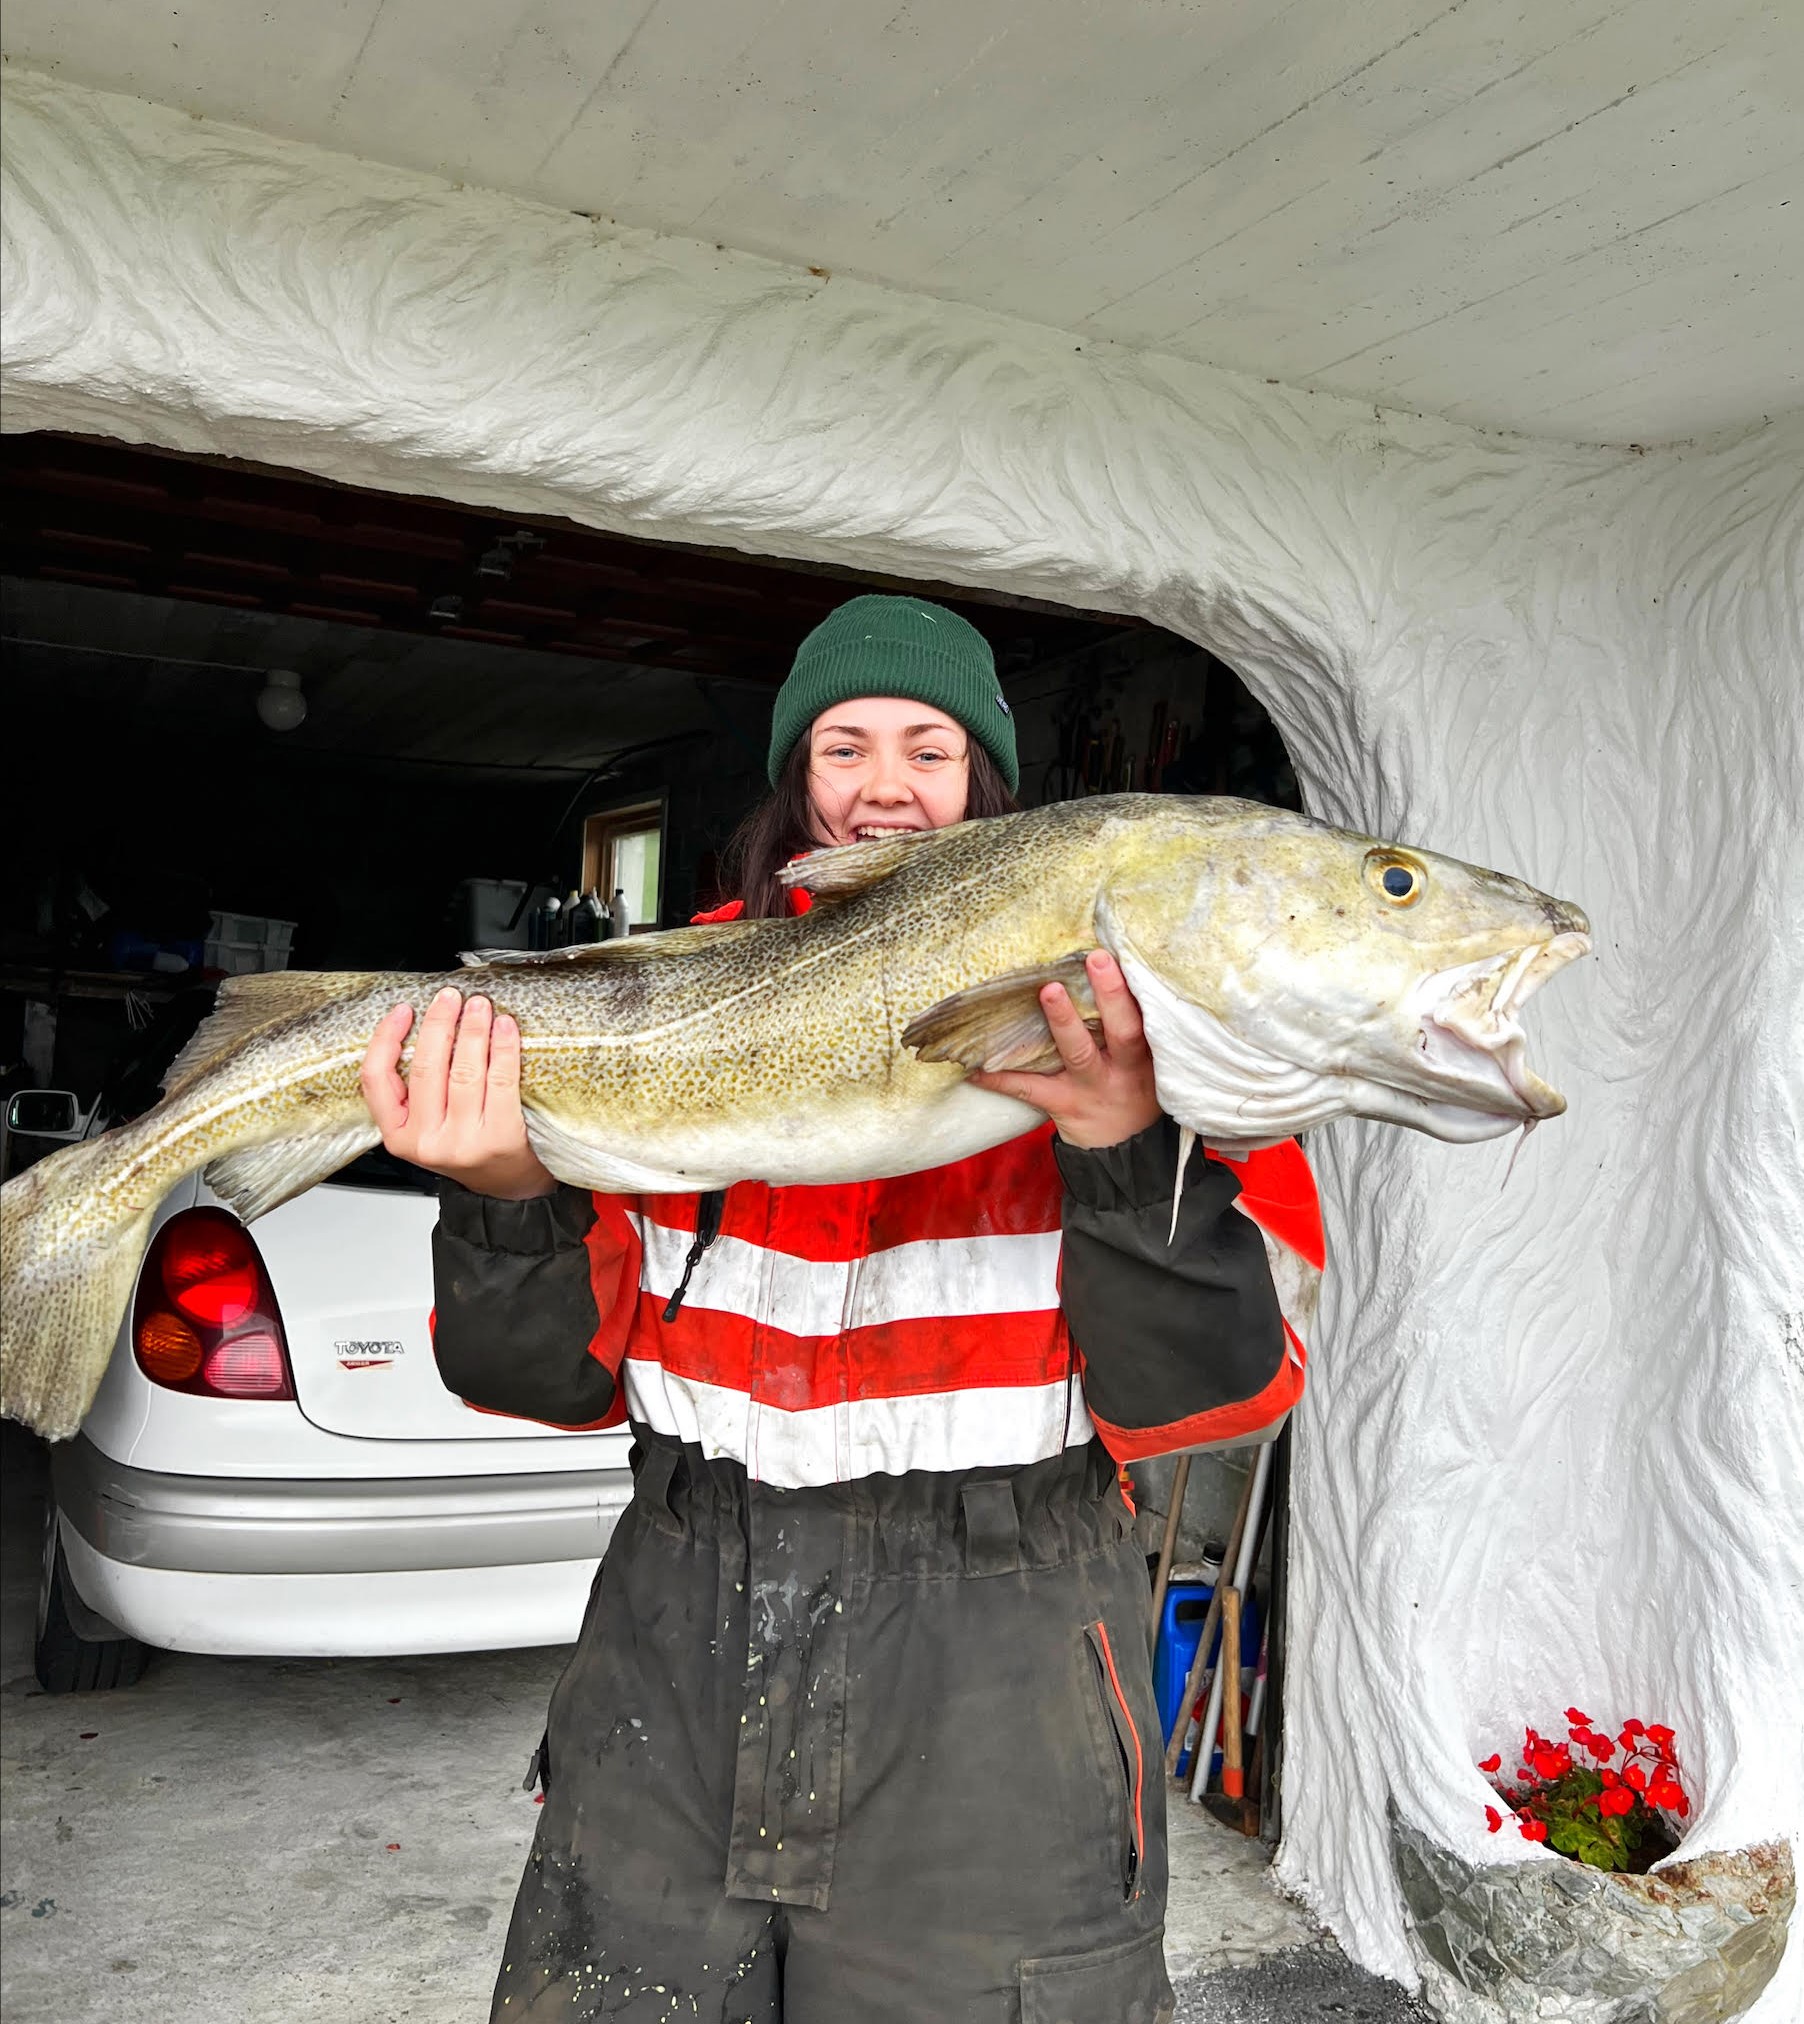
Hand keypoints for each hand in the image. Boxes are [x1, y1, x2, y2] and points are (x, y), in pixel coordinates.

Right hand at [360, 987, 556, 1199]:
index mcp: (398, 1135)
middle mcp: (426, 1140)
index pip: (376, 1079)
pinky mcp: (499, 1136)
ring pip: (464, 1070)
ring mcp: (463, 1140)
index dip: (386, 1038)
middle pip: (426, 1067)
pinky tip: (504, 1028)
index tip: (402, 1010)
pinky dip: (503, 1047)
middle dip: (439, 1023)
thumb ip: (415, 1091)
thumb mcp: (426, 1126)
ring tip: (479, 1006)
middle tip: (450, 997)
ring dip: (472, 1029)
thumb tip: (425, 1027)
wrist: (507, 1187)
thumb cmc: (468, 1148)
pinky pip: (500, 1080)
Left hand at [969, 950, 1162, 1149]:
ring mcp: (1093, 1087)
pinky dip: (1000, 1078)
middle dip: (1110, 995)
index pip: (1145, 1017)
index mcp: (1146, 1053)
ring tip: (1048, 992)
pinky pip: (1030, 1090)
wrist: (1127, 1151)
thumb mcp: (1147, 1062)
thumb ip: (1133, 1026)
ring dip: (1063, 1021)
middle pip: (1124, 1030)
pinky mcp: (1064, 1105)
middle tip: (1096, 960)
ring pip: (1078, 1053)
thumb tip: (1110, 967)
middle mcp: (1123, 1068)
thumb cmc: (1134, 1088)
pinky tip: (975, 1067)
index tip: (1118, 955)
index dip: (1133, 988)